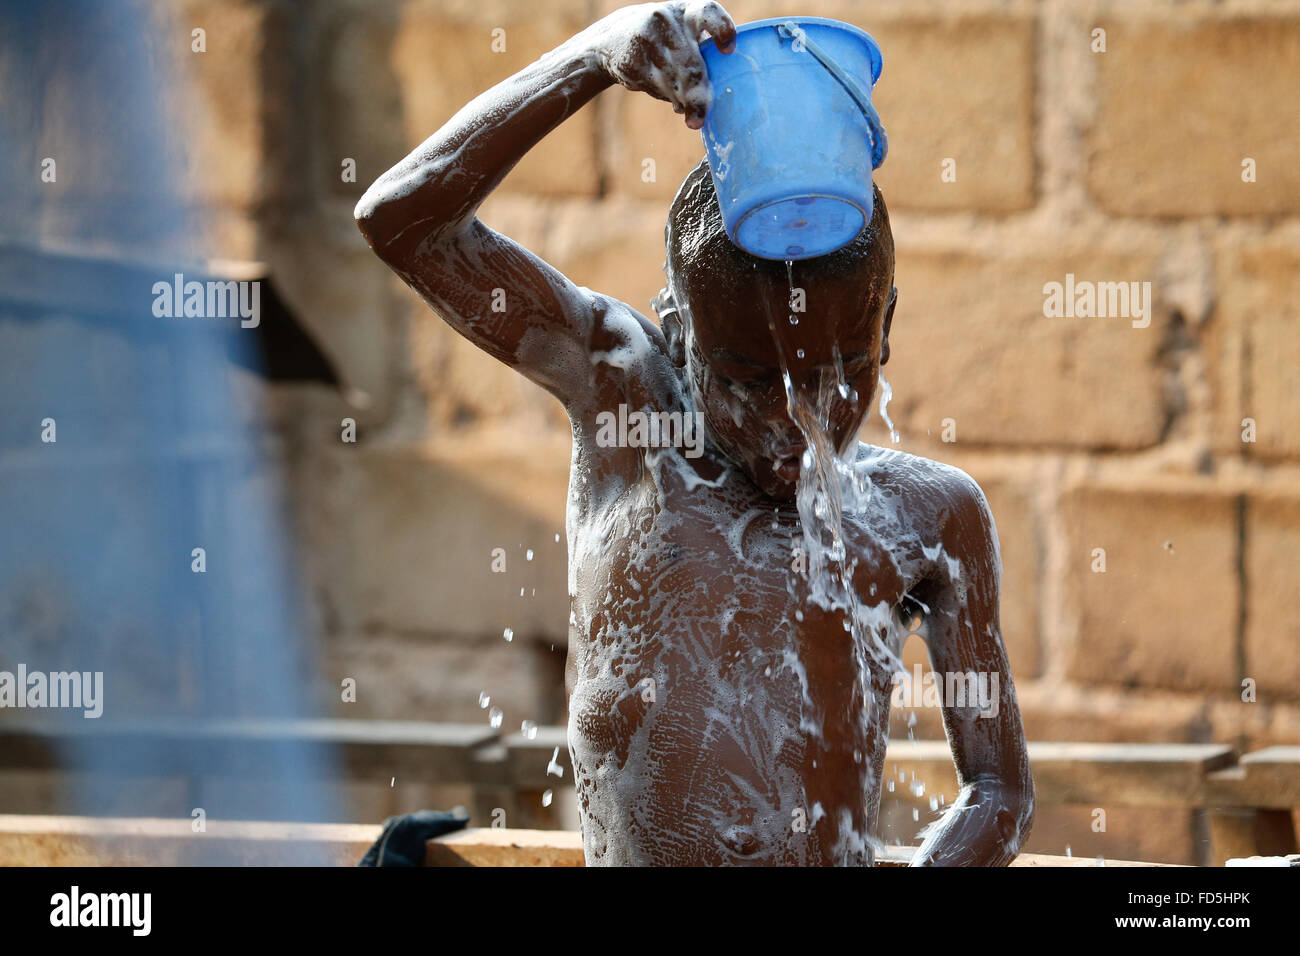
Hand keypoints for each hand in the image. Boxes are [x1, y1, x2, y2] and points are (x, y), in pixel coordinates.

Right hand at [588, 1, 736, 129]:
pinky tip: (668, 96)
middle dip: (697, 97)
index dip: (722, 30)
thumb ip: (702, 50)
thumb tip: (717, 91)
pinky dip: (666, 97)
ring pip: (673, 83)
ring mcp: (646, 39)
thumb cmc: (663, 38)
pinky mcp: (632, 61)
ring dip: (682, 102)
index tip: (728, 50)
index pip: (709, 13)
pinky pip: (656, 88)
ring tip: (688, 111)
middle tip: (700, 119)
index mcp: (686, 12)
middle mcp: (666, 20)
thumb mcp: (681, 31)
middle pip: (691, 65)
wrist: (613, 38)